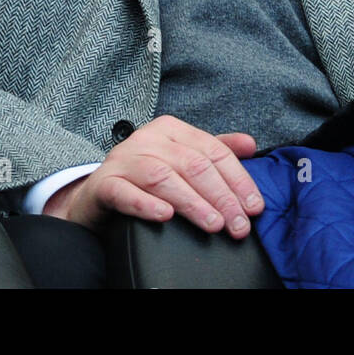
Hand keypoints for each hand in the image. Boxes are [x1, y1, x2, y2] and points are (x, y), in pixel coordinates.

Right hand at [44, 115, 262, 237]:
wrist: (98, 193)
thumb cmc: (146, 175)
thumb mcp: (182, 157)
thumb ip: (216, 151)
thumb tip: (250, 144)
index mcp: (170, 129)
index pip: (213, 151)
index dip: (238, 180)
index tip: (254, 207)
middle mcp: (147, 139)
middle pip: (192, 165)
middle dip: (221, 197)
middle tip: (238, 225)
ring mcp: (124, 160)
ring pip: (163, 177)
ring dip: (192, 202)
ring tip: (213, 224)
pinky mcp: (104, 183)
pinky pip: (125, 193)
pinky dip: (146, 205)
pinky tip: (165, 217)